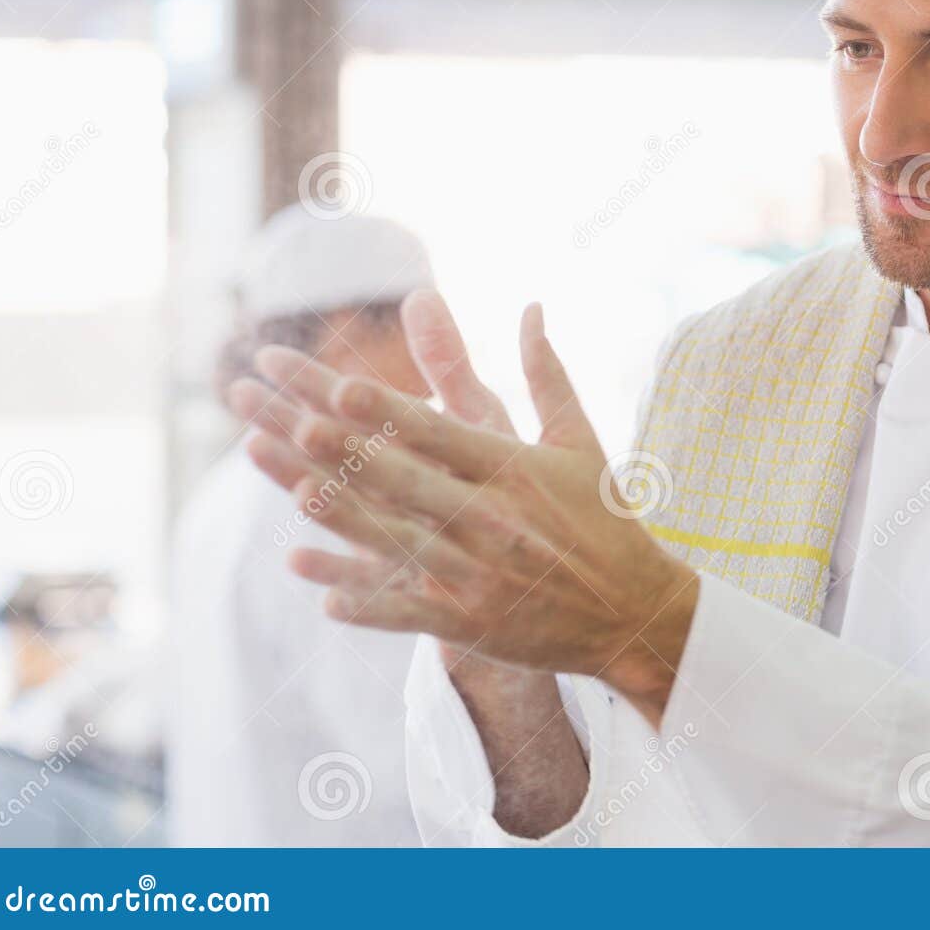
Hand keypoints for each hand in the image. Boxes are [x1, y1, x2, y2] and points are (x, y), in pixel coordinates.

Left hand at [230, 301, 697, 725]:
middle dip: (350, 454)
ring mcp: (481, 574)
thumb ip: (545, 372)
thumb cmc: (601, 516)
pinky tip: (324, 597)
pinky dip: (370, 606)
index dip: (387, 410)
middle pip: (409, 481)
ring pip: (401, 544)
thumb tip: (531, 306)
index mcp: (515, 470)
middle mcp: (495, 518)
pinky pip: (412, 615)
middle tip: (294, 424)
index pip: (439, 432)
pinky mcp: (474, 624)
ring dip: (346, 521)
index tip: (339, 385)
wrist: (634, 612)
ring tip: (296, 492)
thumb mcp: (578, 440)